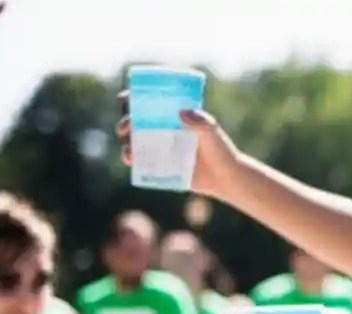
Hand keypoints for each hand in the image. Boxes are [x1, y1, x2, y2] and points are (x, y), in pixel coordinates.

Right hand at [116, 97, 242, 198]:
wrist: (226, 179)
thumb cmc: (222, 151)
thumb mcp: (213, 133)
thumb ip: (202, 122)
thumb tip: (182, 112)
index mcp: (174, 117)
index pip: (150, 103)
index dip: (133, 98)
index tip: (125, 98)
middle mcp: (164, 131)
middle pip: (137, 123)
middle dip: (125, 122)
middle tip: (125, 128)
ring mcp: (162, 149)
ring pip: (136, 143)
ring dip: (127, 144)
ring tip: (129, 152)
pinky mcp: (162, 167)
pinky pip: (142, 163)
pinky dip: (133, 161)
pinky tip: (132, 162)